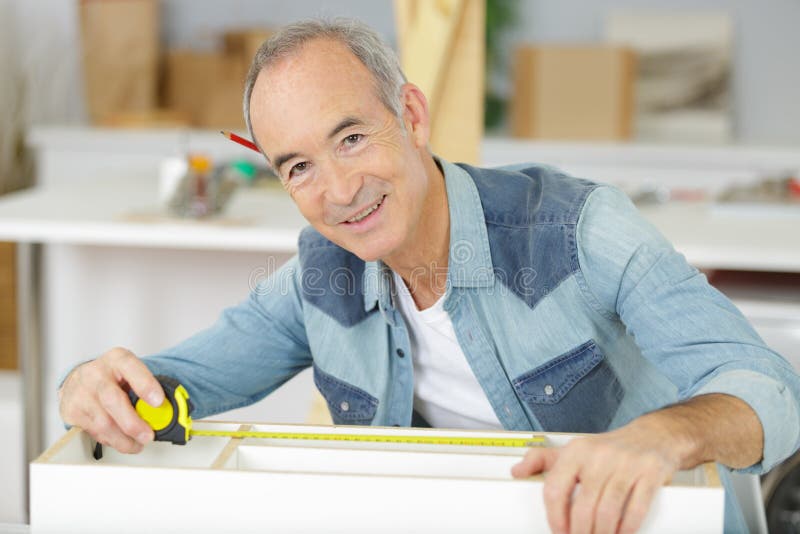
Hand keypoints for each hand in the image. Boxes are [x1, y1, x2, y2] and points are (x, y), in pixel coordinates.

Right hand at [58, 347, 164, 453]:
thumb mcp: (130, 372)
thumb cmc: (111, 377)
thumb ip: (146, 387)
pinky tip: (121, 440)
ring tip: (137, 443)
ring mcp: (81, 392)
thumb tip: (168, 410)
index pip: (131, 367)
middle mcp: (96, 373)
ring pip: (102, 422)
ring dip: (123, 439)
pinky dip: (111, 440)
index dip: (145, 385)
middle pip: (113, 400)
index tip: (158, 401)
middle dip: (133, 423)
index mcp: (117, 359)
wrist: (79, 379)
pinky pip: (94, 431)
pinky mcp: (72, 411)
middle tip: (148, 435)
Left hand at [511, 421, 682, 533]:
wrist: (653, 435)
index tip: (559, 533)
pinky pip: (636, 509)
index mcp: (576, 451)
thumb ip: (542, 460)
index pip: (555, 489)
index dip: (554, 518)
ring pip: (608, 512)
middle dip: (579, 532)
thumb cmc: (608, 448)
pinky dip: (627, 529)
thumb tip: (516, 472)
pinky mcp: (650, 473)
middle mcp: (599, 456)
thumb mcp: (573, 449)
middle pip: (582, 507)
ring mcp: (626, 464)